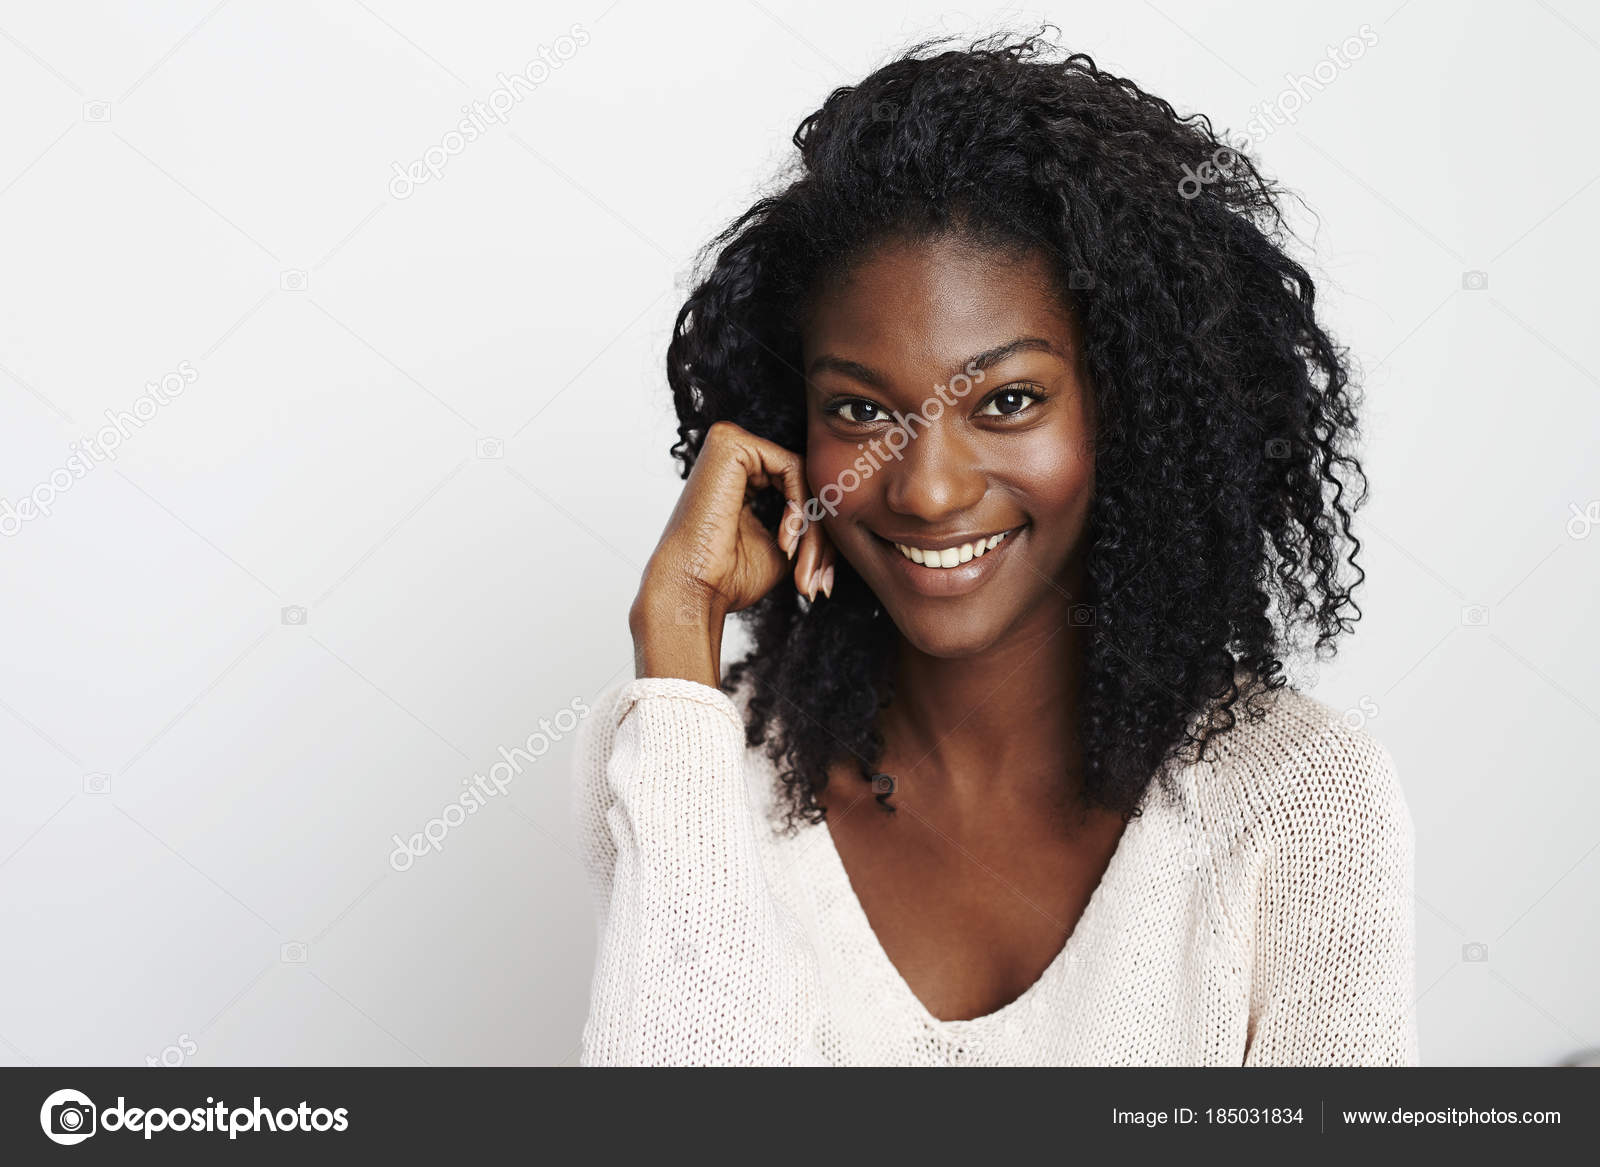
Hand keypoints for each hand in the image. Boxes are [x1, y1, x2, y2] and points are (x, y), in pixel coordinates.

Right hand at [629, 422, 836, 686]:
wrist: (692, 592)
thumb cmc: (728, 579)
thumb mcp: (782, 548)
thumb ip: (808, 525)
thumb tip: (842, 520)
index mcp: (740, 475)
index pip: (801, 491)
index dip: (818, 536)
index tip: (821, 581)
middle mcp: (734, 454)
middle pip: (805, 484)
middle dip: (820, 537)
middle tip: (818, 582)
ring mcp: (729, 443)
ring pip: (804, 477)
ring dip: (813, 530)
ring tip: (803, 569)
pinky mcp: (731, 443)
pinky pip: (793, 468)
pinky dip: (799, 508)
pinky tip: (785, 541)